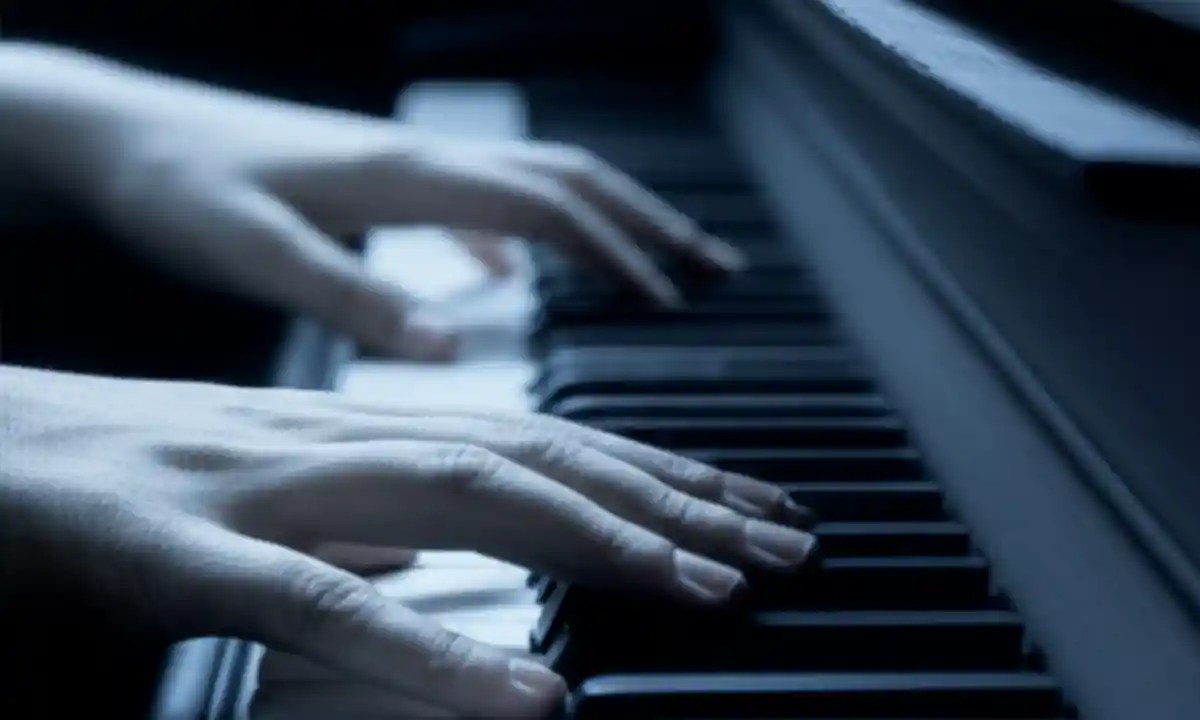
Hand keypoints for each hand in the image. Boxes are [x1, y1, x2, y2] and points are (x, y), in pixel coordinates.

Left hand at [0, 44, 744, 360]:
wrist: (116, 132)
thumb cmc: (176, 190)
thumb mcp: (254, 254)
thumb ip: (352, 296)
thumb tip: (455, 341)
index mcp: (406, 176)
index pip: (545, 207)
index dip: (618, 252)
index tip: (676, 300)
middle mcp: (422, 159)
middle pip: (568, 179)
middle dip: (649, 223)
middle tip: (717, 269)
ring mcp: (407, 165)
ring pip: (535, 184)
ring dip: (604, 222)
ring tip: (656, 265)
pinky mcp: (383, 181)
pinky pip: (479, 202)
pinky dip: (524, 236)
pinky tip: (517, 275)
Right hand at [0, 365, 814, 717]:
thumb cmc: (116, 488)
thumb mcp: (266, 512)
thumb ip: (358, 540)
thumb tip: (438, 574)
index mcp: (355, 438)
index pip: (537, 442)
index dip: (650, 471)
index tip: (747, 506)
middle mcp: (334, 442)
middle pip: (535, 456)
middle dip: (670, 496)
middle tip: (784, 540)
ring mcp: (264, 487)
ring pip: (463, 498)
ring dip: (597, 539)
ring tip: (710, 584)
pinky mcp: (181, 555)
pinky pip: (323, 604)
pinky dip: (432, 649)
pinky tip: (530, 695)